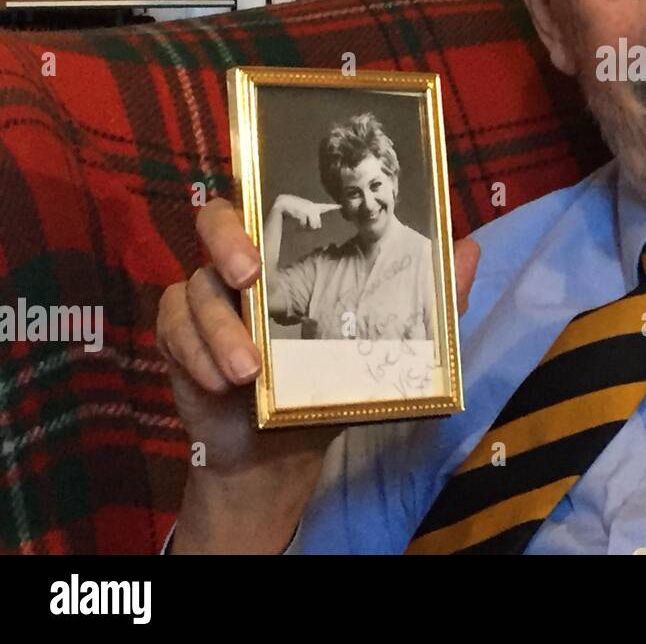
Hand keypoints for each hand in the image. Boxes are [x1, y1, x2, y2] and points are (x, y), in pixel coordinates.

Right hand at [158, 198, 481, 552]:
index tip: (310, 215)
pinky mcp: (179, 338)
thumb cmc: (331, 379)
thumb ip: (431, 297)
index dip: (276, 198)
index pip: (269, 202)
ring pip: (195, 288)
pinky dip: (196, 355)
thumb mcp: (389, 340)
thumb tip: (470, 248)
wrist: (283, 447)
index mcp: (289, 254)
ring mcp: (206, 300)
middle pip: (215, 220)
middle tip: (252, 276)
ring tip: (248, 372)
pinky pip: (173, 330)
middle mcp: (241, 266)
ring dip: (220, 330)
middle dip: (228, 241)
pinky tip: (224, 382)